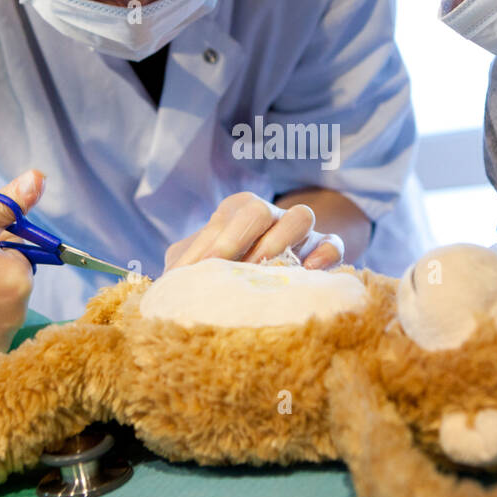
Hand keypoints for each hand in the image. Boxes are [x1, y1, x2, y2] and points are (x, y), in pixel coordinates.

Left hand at [165, 191, 343, 271]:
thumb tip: (164, 286)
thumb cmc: (221, 265)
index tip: (196, 272)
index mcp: (235, 211)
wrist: (261, 270)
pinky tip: (309, 271)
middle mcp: (267, 214)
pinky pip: (332, 243)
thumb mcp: (197, 259)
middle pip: (258, 210)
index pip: (223, 220)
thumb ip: (182, 265)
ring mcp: (298, 230)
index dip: (209, 247)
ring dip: (281, 241)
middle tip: (226, 270)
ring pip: (301, 217)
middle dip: (239, 239)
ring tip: (264, 269)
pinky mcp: (322, 248)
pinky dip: (324, 253)